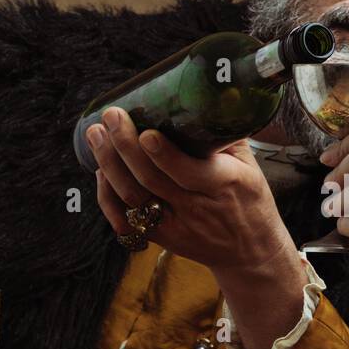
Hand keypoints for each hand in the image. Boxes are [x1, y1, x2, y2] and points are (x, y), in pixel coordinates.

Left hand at [89, 106, 296, 275]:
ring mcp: (176, 225)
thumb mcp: (251, 168)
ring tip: (97, 136)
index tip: (145, 131)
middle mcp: (197, 207)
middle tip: (111, 118)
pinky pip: (126, 220)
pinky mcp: (162, 238)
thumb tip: (208, 96)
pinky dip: (108, 196)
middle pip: (152, 180)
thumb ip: (226, 136)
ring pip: (134, 198)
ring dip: (110, 166)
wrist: (251, 251)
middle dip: (125, 147)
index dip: (163, 154)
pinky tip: (100, 172)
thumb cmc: (250, 202)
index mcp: (224, 184)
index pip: (189, 172)